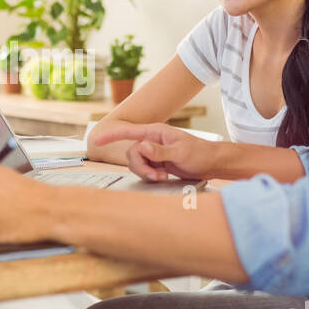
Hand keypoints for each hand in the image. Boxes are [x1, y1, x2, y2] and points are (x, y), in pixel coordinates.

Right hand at [89, 122, 216, 181]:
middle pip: (132, 154)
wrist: (211, 163)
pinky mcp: (156, 163)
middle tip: (156, 176)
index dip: (112, 135)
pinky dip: (151, 176)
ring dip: (146, 173)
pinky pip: (144, 170)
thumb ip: (159, 151)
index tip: (96, 139)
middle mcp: (152, 141)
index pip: (129, 132)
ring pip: (136, 163)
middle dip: (140, 167)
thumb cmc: (200, 153)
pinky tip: (163, 176)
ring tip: (162, 177)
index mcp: (155, 132)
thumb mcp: (180, 152)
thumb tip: (141, 147)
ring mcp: (153, 152)